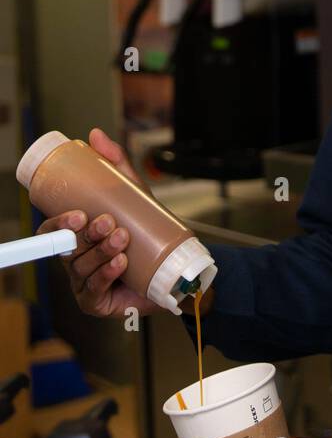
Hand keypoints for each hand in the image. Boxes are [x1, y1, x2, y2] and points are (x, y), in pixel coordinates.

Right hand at [36, 126, 159, 319]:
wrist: (173, 269)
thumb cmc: (146, 234)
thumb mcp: (132, 195)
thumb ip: (115, 165)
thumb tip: (94, 135)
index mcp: (76, 238)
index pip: (52, 232)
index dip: (57, 225)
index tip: (79, 214)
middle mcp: (76, 261)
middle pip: (68, 250)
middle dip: (88, 236)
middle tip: (110, 223)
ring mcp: (84, 284)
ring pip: (82, 268)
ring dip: (101, 253)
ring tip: (122, 240)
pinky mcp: (97, 303)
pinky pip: (94, 290)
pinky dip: (106, 275)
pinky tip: (119, 263)